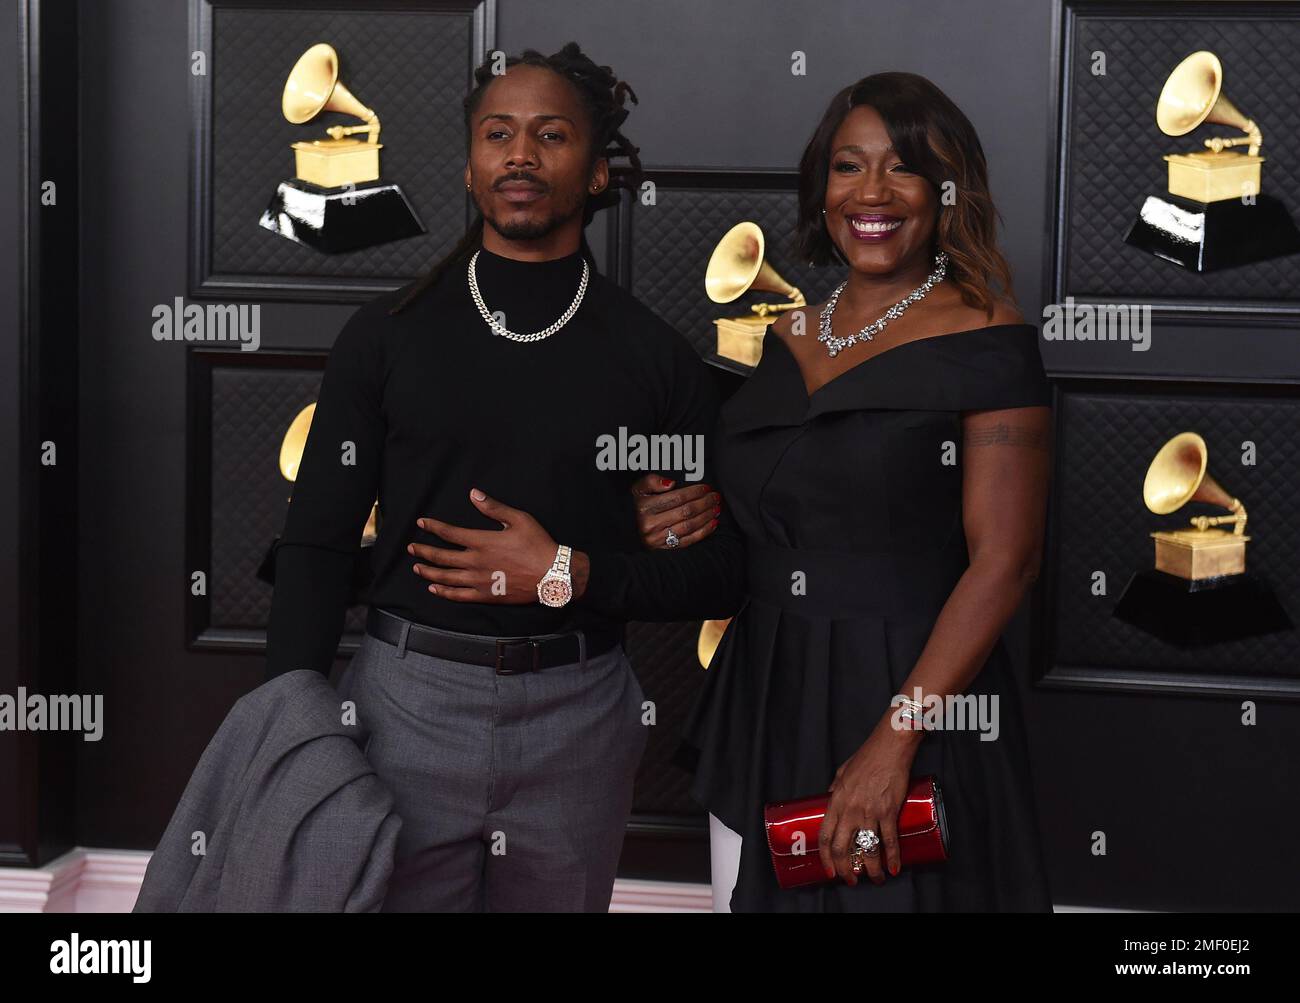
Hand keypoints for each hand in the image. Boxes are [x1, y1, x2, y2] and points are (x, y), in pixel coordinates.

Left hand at [407, 488, 557, 602]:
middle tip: (411, 547)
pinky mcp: (485, 595)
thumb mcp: (519, 519)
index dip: (433, 527)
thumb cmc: (538, 545)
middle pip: (441, 556)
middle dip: (423, 550)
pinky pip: (458, 595)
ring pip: (445, 577)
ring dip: (428, 571)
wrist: (552, 575)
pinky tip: (434, 588)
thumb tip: (474, 494)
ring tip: (416, 567)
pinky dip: (443, 592)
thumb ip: (494, 508)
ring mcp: (479, 580)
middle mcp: (476, 561)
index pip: (450, 533)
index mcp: (482, 541)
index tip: (421, 523)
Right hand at [630, 473, 720, 550]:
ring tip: (716, 508)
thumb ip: (652, 481)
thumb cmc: (636, 506)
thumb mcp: (638, 489)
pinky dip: (703, 532)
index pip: (677, 497)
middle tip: (715, 497)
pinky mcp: (664, 549)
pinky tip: (712, 523)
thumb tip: (671, 483)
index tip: (706, 487)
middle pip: (686, 512)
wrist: (628, 528)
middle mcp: (651, 524)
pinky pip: (688, 541)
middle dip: (705, 503)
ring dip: (706, 516)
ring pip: (689, 526)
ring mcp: (657, 539)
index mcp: (645, 507)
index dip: (695, 492)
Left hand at [819, 719, 921, 886]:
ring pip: (867, 849)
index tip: (829, 870)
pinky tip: (893, 867)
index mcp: (836, 801)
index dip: (825, 857)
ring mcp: (869, 812)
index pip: (825, 836)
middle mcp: (850, 810)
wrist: (889, 748)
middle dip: (846, 870)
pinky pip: (889, 840)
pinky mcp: (889, 811)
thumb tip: (830, 800)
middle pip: (842, 848)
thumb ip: (835, 790)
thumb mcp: (841, 773)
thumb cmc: (866, 758)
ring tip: (875, 879)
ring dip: (871, 869)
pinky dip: (892, 857)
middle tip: (851, 880)